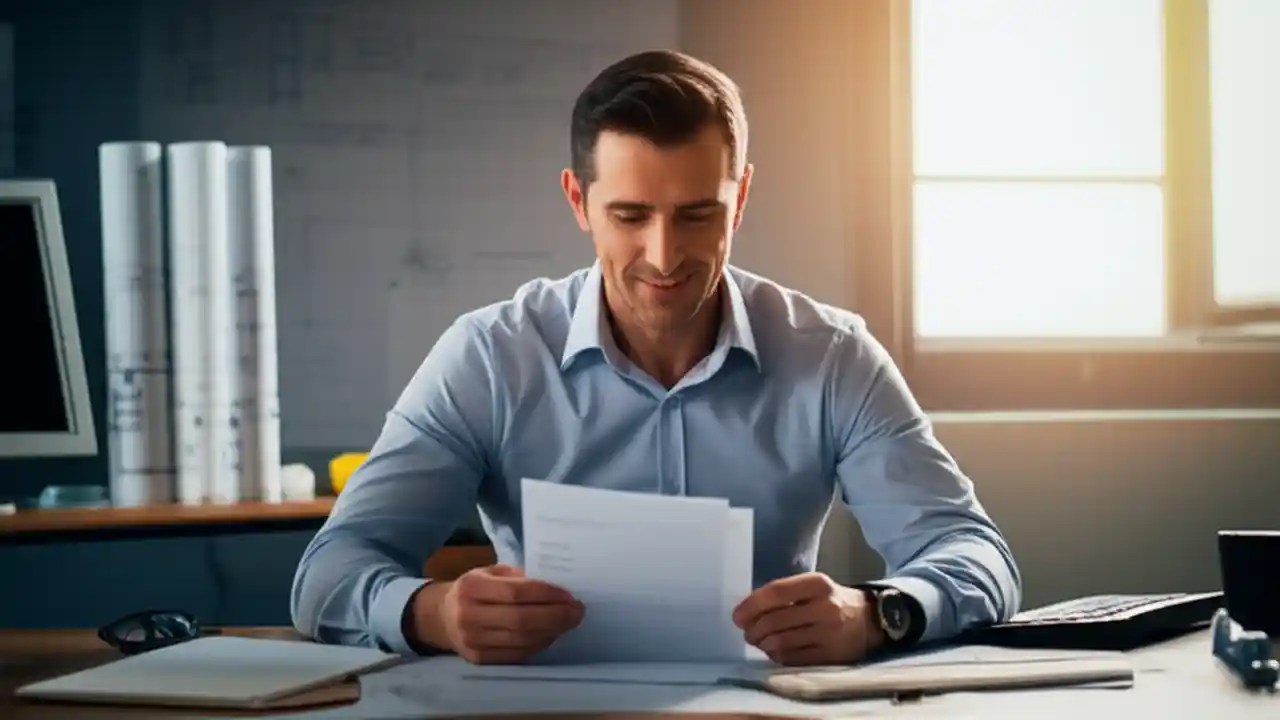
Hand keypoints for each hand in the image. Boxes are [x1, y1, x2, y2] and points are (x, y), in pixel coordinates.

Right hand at [408, 564, 584, 663]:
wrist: (441, 617)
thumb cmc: (474, 588)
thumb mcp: (491, 572)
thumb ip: (519, 577)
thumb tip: (557, 586)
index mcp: (471, 587)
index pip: (516, 593)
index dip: (547, 595)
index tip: (569, 595)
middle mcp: (469, 615)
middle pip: (521, 620)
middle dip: (556, 617)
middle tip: (578, 611)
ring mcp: (473, 642)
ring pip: (522, 640)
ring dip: (552, 632)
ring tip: (569, 622)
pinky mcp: (479, 660)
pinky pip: (517, 654)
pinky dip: (539, 645)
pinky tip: (551, 634)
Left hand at [732, 572, 885, 665]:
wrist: (870, 621)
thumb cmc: (831, 601)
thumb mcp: (813, 587)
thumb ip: (783, 595)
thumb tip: (746, 612)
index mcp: (817, 584)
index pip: (775, 592)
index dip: (750, 606)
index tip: (737, 616)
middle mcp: (825, 607)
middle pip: (774, 621)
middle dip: (753, 629)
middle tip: (747, 632)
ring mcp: (829, 633)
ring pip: (781, 642)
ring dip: (762, 644)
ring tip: (759, 642)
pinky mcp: (831, 656)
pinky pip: (792, 659)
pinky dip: (777, 656)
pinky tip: (775, 651)